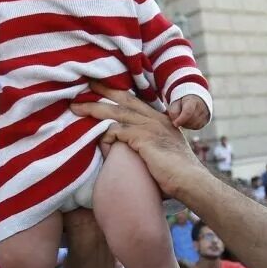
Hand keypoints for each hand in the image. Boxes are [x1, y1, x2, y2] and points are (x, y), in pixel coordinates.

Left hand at [71, 82, 206, 198]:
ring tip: (76, 108)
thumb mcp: (162, 153)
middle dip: (103, 91)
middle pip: (123, 99)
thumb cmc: (175, 175)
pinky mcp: (144, 138)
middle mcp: (156, 118)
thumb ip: (147, 145)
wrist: (191, 182)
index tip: (101, 89)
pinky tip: (102, 144)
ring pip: (115, 112)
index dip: (117, 93)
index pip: (135, 101)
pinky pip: (116, 131)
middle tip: (86, 85)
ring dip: (94, 109)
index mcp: (161, 119)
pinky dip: (106, 137)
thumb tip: (128, 148)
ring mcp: (150, 126)